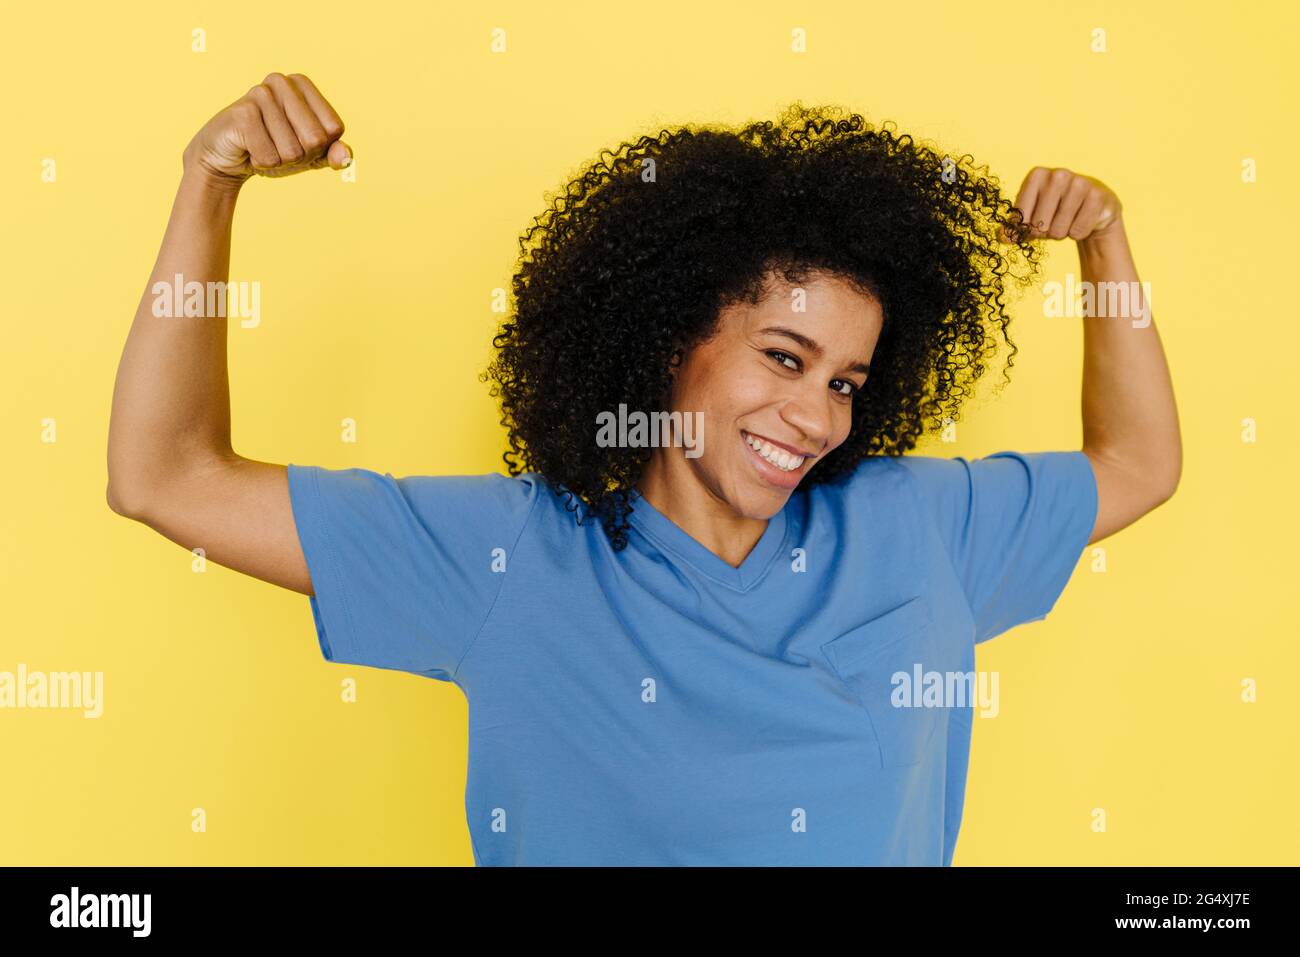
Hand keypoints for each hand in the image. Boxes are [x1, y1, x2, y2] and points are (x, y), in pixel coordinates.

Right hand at [182, 72, 351, 185]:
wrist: (227, 158)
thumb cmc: (272, 150)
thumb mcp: (309, 156)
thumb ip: (332, 154)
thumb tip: (346, 155)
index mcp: (303, 84)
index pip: (334, 129)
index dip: (319, 147)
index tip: (298, 142)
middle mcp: (282, 82)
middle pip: (315, 140)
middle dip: (300, 156)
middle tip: (278, 147)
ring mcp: (260, 93)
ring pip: (292, 151)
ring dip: (278, 161)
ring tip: (262, 147)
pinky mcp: (242, 112)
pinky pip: (269, 156)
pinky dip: (261, 163)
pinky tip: (248, 149)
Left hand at [1006, 167, 1122, 243]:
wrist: (1092, 209)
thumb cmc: (1055, 212)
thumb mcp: (1032, 217)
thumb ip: (1014, 228)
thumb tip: (1001, 237)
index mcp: (1037, 175)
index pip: (1020, 216)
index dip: (1026, 228)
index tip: (1034, 221)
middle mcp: (1058, 174)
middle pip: (1039, 225)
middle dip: (1045, 232)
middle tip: (1055, 221)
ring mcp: (1080, 183)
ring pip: (1058, 230)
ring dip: (1062, 234)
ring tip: (1069, 220)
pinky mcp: (1097, 196)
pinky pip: (1078, 231)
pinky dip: (1078, 233)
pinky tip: (1083, 220)